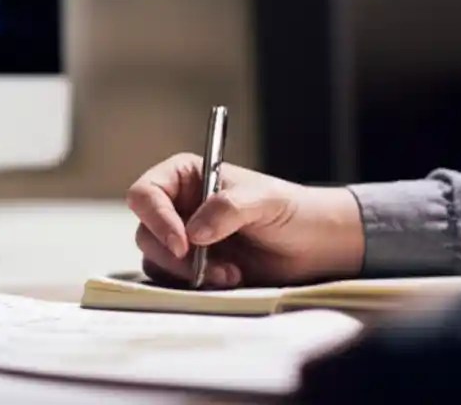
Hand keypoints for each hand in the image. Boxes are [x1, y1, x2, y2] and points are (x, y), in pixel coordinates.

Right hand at [126, 153, 365, 287]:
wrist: (314, 246)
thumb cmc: (291, 211)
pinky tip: (230, 278)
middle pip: (146, 231)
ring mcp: (183, 237)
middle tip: (202, 267)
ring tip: (229, 273)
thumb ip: (227, 209)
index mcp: (185, 176)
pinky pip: (174, 279)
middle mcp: (177, 206)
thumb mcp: (264, 200)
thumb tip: (194, 232)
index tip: (181, 243)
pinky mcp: (193, 266)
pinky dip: (197, 284)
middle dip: (172, 254)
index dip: (156, 218)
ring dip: (187, 272)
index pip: (146, 194)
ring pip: (156, 258)